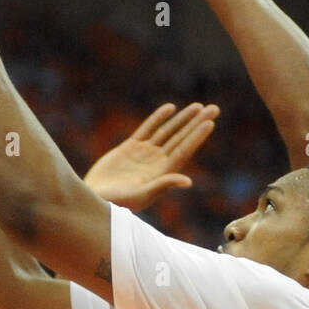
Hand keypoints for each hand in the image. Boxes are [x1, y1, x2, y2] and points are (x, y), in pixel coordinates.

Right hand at [84, 102, 217, 208]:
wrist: (94, 198)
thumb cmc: (116, 202)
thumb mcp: (140, 195)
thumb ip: (163, 185)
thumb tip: (188, 181)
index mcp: (162, 173)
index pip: (184, 150)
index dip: (197, 136)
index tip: (209, 122)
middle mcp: (156, 162)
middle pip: (181, 138)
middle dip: (197, 123)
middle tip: (214, 108)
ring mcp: (144, 154)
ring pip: (167, 132)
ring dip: (182, 119)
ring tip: (198, 106)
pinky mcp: (129, 148)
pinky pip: (147, 129)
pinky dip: (158, 118)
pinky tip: (170, 109)